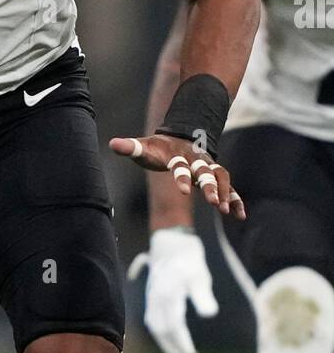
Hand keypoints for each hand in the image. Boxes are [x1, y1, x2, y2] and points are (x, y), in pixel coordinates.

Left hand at [110, 132, 245, 217]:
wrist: (180, 137)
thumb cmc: (158, 147)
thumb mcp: (144, 147)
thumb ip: (130, 147)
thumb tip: (112, 143)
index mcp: (178, 155)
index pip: (180, 167)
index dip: (182, 178)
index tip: (184, 192)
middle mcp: (196, 160)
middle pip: (206, 172)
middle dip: (210, 187)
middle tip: (215, 203)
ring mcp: (208, 167)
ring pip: (222, 178)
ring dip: (226, 193)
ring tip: (226, 211)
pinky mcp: (215, 176)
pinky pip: (230, 188)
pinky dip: (236, 199)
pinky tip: (241, 215)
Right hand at [128, 227, 218, 352]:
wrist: (171, 244)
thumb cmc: (190, 261)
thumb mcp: (200, 276)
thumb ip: (203, 296)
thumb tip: (209, 315)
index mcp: (168, 295)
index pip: (174, 326)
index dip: (182, 343)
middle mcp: (156, 298)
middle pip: (161, 330)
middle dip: (172, 349)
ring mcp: (151, 298)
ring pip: (154, 326)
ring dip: (164, 343)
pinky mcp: (151, 297)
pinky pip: (152, 320)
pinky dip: (160, 333)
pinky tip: (168, 339)